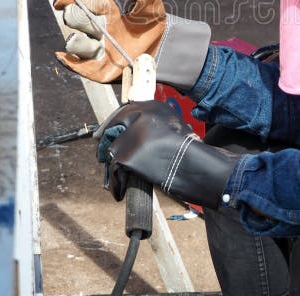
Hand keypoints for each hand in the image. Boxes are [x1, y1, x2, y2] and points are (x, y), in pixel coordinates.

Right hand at [53, 0, 211, 89]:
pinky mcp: (97, 68)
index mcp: (106, 11)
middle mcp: (97, 28)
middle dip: (76, 18)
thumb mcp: (153, 9)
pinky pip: (79, 65)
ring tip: (90, 43)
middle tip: (90, 22)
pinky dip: (69, 61)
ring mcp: (96, 48)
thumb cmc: (153, 26)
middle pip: (76, 19)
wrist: (162, 51)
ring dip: (79, 41)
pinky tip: (62, 56)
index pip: (85, 1)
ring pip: (76, 42)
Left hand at [94, 101, 239, 208]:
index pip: (123, 112)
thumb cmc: (190, 151)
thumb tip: (130, 132)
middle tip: (101, 155)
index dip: (111, 125)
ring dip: (113, 164)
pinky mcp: (127, 155)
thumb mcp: (173, 126)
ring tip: (116, 176)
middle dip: (105, 142)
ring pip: (111, 150)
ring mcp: (132, 135)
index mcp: (152, 106)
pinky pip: (114, 171)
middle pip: (112, 128)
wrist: (198, 166)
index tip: (103, 135)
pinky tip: (119, 192)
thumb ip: (152, 125)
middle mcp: (140, 115)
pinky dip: (116, 184)